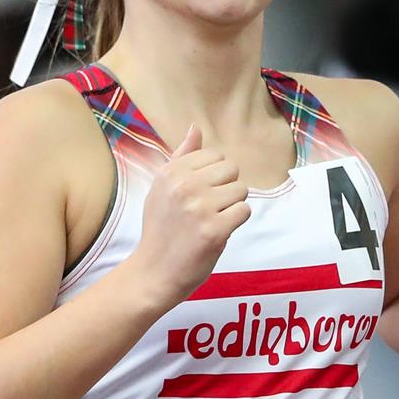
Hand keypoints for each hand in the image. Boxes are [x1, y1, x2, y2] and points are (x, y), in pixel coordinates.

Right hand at [130, 121, 252, 307]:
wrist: (154, 271)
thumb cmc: (161, 229)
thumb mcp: (161, 187)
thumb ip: (181, 157)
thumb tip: (195, 128)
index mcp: (171, 171)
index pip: (216, 155)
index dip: (215, 176)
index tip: (201, 194)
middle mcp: (185, 185)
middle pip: (232, 170)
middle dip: (227, 189)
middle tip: (209, 209)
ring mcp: (200, 207)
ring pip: (241, 190)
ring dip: (232, 206)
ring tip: (212, 220)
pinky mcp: (214, 230)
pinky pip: (244, 211)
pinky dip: (236, 222)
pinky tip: (218, 231)